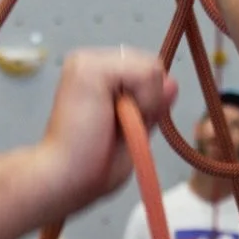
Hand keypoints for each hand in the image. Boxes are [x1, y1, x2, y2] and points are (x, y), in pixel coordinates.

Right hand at [36, 46, 175, 212]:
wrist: (66, 178)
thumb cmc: (90, 165)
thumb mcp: (135, 131)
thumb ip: (153, 106)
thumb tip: (172, 82)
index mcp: (96, 75)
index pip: (145, 72)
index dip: (147, 101)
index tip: (118, 127)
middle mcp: (89, 62)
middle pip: (151, 66)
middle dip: (147, 100)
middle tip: (114, 128)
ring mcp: (88, 61)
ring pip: (151, 68)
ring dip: (145, 103)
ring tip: (111, 124)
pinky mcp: (90, 66)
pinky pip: (147, 73)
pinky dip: (143, 101)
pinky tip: (115, 117)